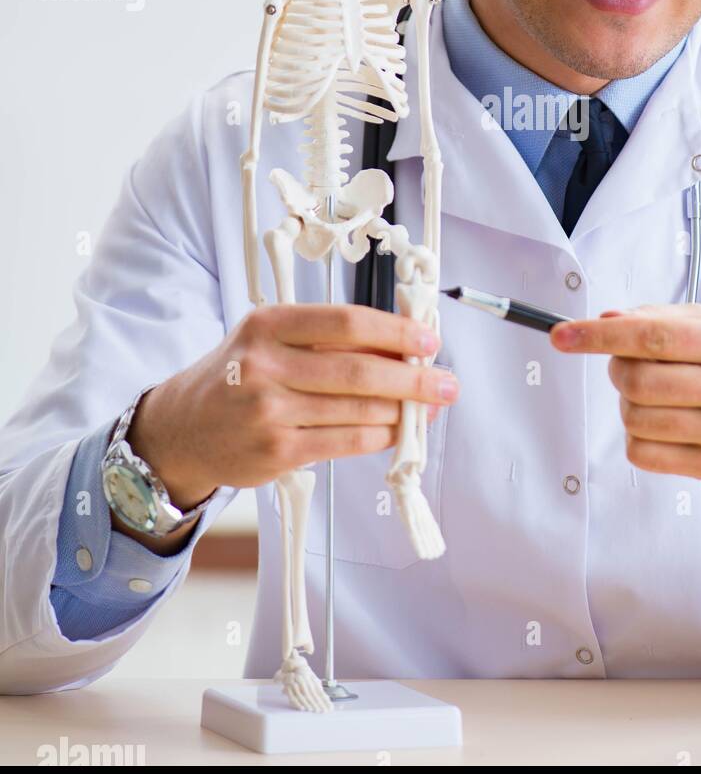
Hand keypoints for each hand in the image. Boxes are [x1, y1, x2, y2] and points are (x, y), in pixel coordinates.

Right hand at [128, 304, 457, 510]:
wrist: (181, 430)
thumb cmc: (238, 376)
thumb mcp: (270, 340)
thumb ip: (326, 340)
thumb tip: (401, 347)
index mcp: (268, 325)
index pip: (345, 322)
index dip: (395, 330)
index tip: (427, 340)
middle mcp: (265, 365)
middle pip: (358, 369)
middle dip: (413, 377)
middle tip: (446, 382)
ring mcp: (269, 411)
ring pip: (358, 409)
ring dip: (404, 410)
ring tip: (429, 407)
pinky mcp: (277, 451)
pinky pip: (345, 442)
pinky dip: (380, 437)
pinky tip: (398, 431)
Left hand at [549, 303, 700, 536]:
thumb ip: (661, 318)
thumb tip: (605, 318)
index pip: (652, 336)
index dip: (599, 336)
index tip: (561, 335)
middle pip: (638, 380)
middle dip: (615, 370)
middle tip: (625, 366)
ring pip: (636, 418)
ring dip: (627, 404)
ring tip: (651, 396)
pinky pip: (644, 453)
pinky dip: (636, 436)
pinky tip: (660, 424)